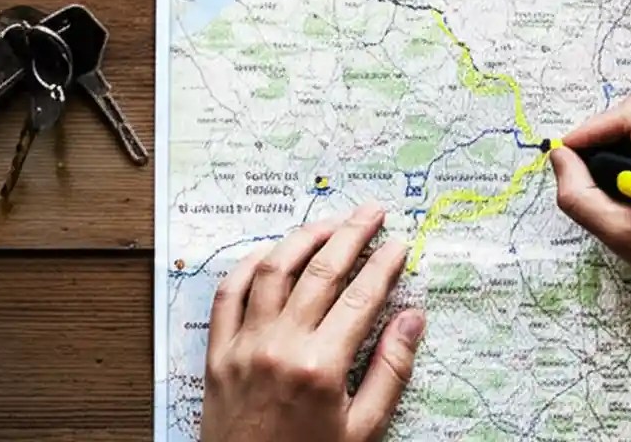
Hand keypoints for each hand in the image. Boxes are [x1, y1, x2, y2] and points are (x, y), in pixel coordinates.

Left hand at [200, 204, 424, 441]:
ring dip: (303, 238)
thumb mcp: (363, 429)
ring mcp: (243, 346)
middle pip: (321, 271)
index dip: (384, 264)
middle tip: (372, 211)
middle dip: (351, 233)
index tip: (399, 243)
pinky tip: (271, 251)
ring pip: (273, 270)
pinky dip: (249, 265)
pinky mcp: (217, 353)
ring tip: (329, 223)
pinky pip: (228, 294)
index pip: (361, 296)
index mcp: (320, 367)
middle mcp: (279, 347)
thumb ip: (390, 370)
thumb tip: (413, 319)